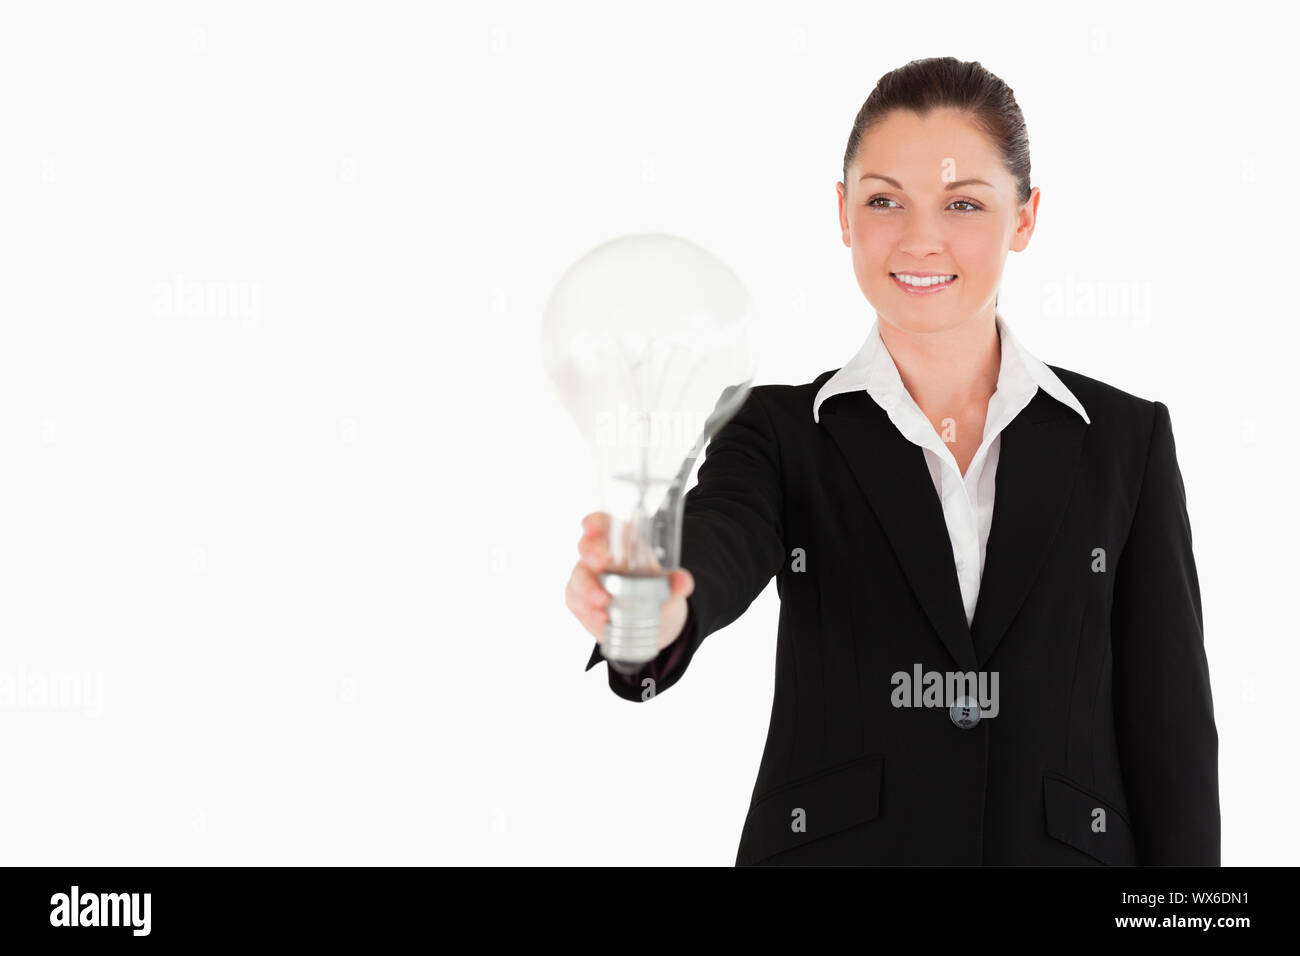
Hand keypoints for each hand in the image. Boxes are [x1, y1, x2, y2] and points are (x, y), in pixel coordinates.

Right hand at [566, 511, 694, 652]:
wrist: (653, 620)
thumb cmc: (657, 589)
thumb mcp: (670, 585)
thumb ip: (677, 582)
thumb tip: (684, 582)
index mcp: (622, 542)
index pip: (603, 524)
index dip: (595, 522)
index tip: (592, 527)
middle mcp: (601, 555)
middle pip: (587, 546)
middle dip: (590, 552)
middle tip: (599, 563)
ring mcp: (588, 577)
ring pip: (579, 576)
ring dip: (588, 589)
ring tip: (603, 602)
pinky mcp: (580, 598)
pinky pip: (576, 600)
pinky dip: (587, 609)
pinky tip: (601, 618)